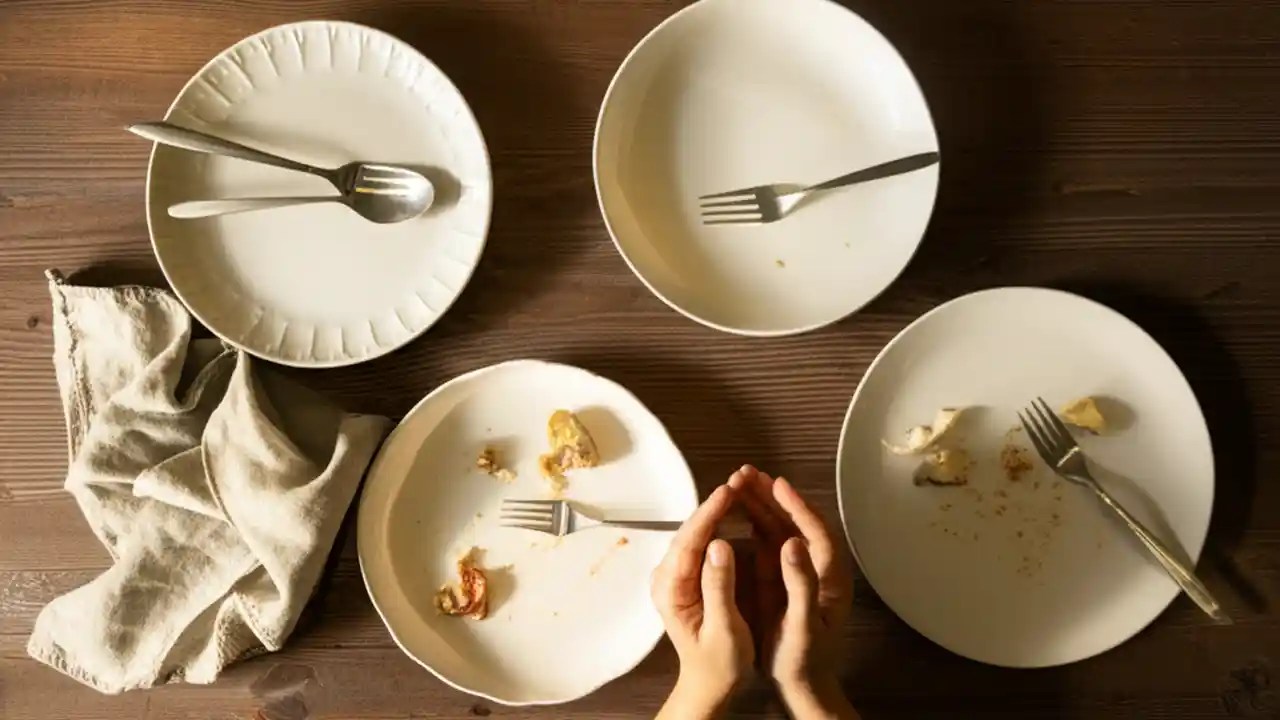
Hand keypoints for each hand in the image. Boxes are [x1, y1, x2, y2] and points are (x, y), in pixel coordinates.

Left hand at [652, 485, 753, 719]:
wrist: (710, 683)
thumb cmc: (720, 664)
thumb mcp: (725, 630)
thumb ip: (720, 587)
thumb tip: (720, 544)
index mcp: (671, 591)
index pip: (688, 543)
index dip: (708, 514)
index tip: (728, 491)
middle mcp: (667, 577)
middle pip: (690, 532)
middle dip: (714, 505)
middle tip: (741, 479)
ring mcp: (676, 574)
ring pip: (696, 533)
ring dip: (717, 510)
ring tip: (742, 487)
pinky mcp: (688, 575)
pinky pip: (702, 543)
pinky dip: (719, 524)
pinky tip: (738, 510)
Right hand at [728, 466, 857, 718]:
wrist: (800, 685)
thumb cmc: (806, 659)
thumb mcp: (803, 625)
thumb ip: (801, 583)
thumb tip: (791, 541)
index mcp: (830, 576)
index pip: (816, 531)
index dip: (797, 505)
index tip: (777, 483)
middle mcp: (815, 566)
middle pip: (794, 522)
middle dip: (771, 496)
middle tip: (746, 473)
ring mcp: (795, 569)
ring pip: (778, 528)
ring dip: (758, 504)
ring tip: (736, 482)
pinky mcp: (779, 577)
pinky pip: (766, 542)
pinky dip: (752, 523)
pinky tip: (736, 509)